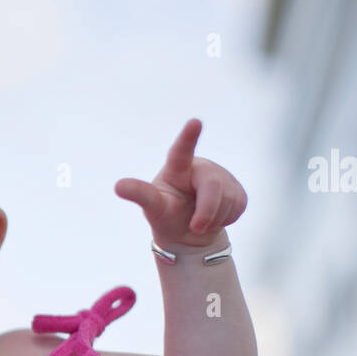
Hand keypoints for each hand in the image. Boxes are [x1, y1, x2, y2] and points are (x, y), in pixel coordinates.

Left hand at [114, 118, 247, 248]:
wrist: (190, 233)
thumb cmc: (167, 216)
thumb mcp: (153, 208)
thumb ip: (141, 195)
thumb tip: (118, 186)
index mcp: (177, 167)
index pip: (181, 151)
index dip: (188, 137)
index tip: (194, 122)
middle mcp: (201, 167)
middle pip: (212, 186)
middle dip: (206, 211)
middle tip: (196, 227)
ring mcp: (222, 176)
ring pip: (228, 198)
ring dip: (215, 218)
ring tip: (201, 218)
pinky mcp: (237, 189)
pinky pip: (238, 205)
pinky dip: (226, 219)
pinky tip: (216, 216)